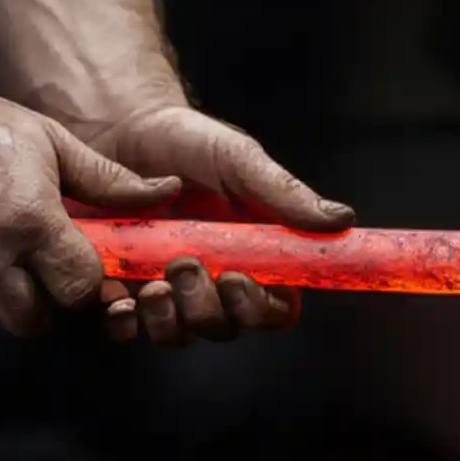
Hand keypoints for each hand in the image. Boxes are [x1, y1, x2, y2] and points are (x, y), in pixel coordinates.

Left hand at [81, 105, 355, 345]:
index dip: (263, 310)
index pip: (275, 308)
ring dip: (168, 320)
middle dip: (207, 308)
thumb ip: (284, 193)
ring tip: (152, 284)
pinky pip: (126, 328)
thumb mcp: (238, 159)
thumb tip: (342, 219)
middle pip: (226, 327)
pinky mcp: (119, 290)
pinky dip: (124, 323)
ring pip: (178, 334)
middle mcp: (214, 283)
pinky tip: (119, 301)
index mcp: (254, 258)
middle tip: (184, 264)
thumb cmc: (186, 141)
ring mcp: (167, 290)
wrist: (117, 125)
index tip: (241, 280)